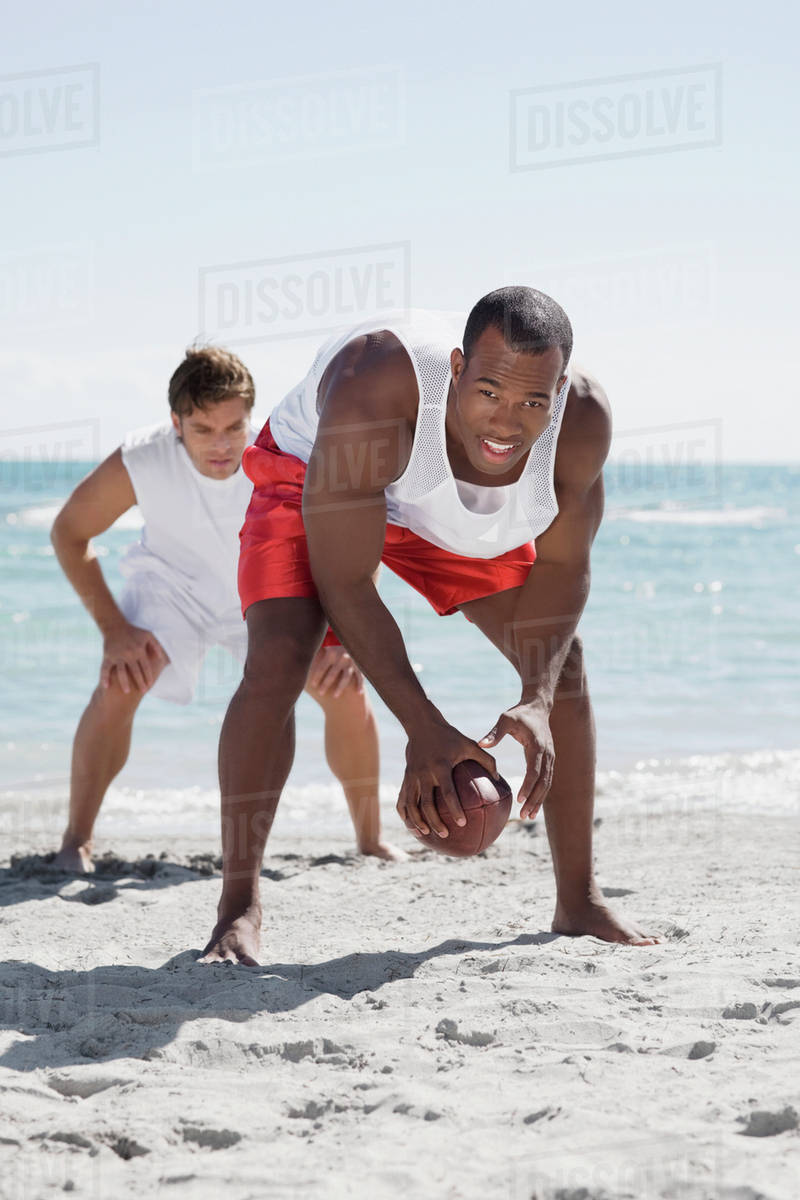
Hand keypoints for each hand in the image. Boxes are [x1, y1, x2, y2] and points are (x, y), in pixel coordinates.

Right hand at [100, 620, 166, 693]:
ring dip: (124, 682)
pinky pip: (105, 668)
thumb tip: (162, 657)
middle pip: (136, 671)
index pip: (146, 667)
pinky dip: (104, 677)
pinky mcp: (108, 656)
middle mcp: (129, 654)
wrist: (115, 626)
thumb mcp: (148, 635)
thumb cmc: (134, 632)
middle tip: (144, 692)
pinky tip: (106, 687)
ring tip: (127, 692)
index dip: (148, 676)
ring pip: (121, 672)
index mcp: (139, 650)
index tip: (150, 685)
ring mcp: (117, 656)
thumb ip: (156, 646)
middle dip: (140, 682)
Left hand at [307, 645, 363, 697]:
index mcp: (331, 653)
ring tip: (335, 696)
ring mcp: (352, 662)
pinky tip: (359, 693)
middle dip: (326, 684)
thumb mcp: (325, 648)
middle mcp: (342, 657)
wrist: (352, 642)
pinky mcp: (360, 666)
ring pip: (346, 678)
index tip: (312, 685)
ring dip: (340, 688)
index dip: (316, 677)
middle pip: (332, 674)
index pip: (322, 667)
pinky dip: (360, 685)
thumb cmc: (332, 649)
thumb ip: (315, 653)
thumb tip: (299, 658)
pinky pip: (360, 677)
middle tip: (320, 693)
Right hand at [398, 722, 497, 838]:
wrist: (421, 724)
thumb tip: (499, 779)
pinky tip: (410, 825)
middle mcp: (424, 773)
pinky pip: (402, 799)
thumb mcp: (469, 744)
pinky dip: (404, 813)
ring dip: (417, 821)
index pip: (447, 792)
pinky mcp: (406, 777)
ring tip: (426, 834)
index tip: (462, 823)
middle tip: (445, 834)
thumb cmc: (450, 736)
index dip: (454, 809)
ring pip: (411, 804)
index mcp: (441, 766)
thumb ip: (486, 760)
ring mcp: (412, 776)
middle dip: (434, 822)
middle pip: (427, 804)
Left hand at [479, 702, 553, 817]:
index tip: (519, 799)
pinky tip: (533, 806)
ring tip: (528, 816)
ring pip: (547, 784)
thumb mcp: (505, 719)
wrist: (538, 707)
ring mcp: (551, 758)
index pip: (534, 770)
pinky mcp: (549, 760)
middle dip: (534, 800)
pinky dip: (541, 794)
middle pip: (543, 782)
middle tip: (524, 815)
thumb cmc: (519, 713)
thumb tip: (480, 744)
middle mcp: (547, 754)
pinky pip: (547, 780)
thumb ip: (494, 733)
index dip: (528, 786)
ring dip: (539, 800)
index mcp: (537, 746)